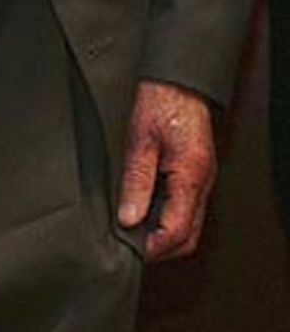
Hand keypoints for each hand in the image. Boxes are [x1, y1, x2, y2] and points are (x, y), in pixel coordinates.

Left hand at [117, 78, 216, 260]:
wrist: (179, 82)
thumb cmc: (161, 103)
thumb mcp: (140, 141)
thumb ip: (135, 182)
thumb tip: (128, 217)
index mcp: (190, 176)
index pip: (177, 231)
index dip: (154, 246)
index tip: (132, 249)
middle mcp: (202, 183)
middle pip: (188, 236)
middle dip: (162, 248)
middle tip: (132, 246)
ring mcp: (202, 180)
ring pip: (190, 225)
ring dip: (165, 234)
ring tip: (135, 230)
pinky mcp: (196, 174)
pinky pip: (188, 208)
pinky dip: (169, 217)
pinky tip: (147, 211)